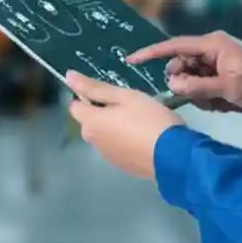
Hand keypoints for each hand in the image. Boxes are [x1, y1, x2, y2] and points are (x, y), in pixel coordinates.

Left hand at [65, 71, 184, 179]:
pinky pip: (116, 147)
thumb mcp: (125, 96)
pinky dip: (123, 141)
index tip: (109, 92)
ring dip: (113, 127)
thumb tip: (69, 76)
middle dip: (102, 112)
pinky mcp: (121, 166)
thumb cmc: (149, 119)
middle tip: (129, 105)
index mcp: (91, 122)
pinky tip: (142, 138)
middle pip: (90, 121)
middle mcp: (93, 142)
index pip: (74, 106)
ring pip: (104, 135)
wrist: (172, 155)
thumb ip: (95, 87)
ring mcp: (107, 156)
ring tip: (139, 121)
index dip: (87, 95)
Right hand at [126, 31, 241, 114]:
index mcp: (213, 45)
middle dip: (185, 84)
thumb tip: (172, 83)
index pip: (175, 46)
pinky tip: (223, 102)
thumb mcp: (229, 88)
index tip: (131, 60)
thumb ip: (199, 86)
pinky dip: (207, 97)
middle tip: (202, 98)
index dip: (152, 53)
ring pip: (190, 79)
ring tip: (219, 102)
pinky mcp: (219, 74)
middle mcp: (211, 49)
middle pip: (181, 65)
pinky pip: (201, 86)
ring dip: (198, 94)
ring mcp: (215, 62)